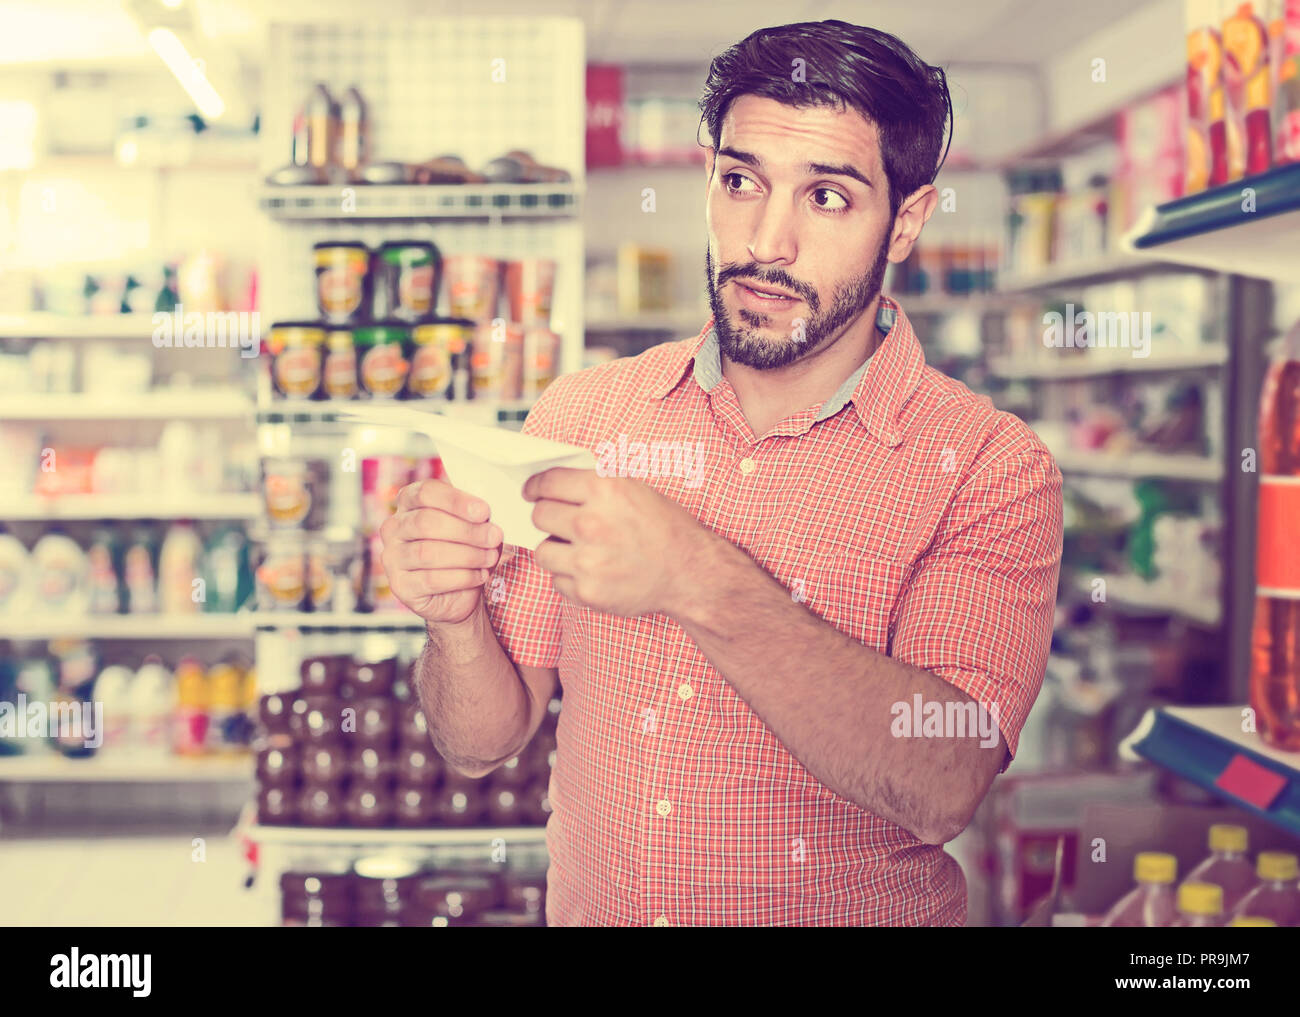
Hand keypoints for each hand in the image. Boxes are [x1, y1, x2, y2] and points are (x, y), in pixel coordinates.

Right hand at [379, 479, 504, 624]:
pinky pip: (432, 579)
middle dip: (466, 530)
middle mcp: (394, 528)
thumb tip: (484, 514)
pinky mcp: (400, 586)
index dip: (455, 501)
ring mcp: (392, 558)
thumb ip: (474, 515)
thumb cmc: (464, 548)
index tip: (483, 511)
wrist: (458, 592)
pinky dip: (462, 577)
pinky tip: (480, 576)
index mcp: (409, 503)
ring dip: (467, 555)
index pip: (425, 493)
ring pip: (428, 552)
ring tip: (490, 558)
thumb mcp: (472, 526)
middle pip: (426, 522)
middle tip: (494, 537)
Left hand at [524, 468, 711, 616]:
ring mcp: (587, 560)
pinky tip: (592, 572)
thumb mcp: (635, 490)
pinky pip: (557, 581)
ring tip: (579, 550)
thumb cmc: (665, 528)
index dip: (535, 487)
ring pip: (542, 551)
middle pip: (539, 516)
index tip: (531, 492)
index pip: (547, 482)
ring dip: (555, 550)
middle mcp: (591, 522)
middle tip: (562, 523)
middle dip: (548, 517)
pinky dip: (569, 577)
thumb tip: (553, 485)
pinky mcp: (587, 591)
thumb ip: (594, 486)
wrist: (690, 573)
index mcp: (604, 489)